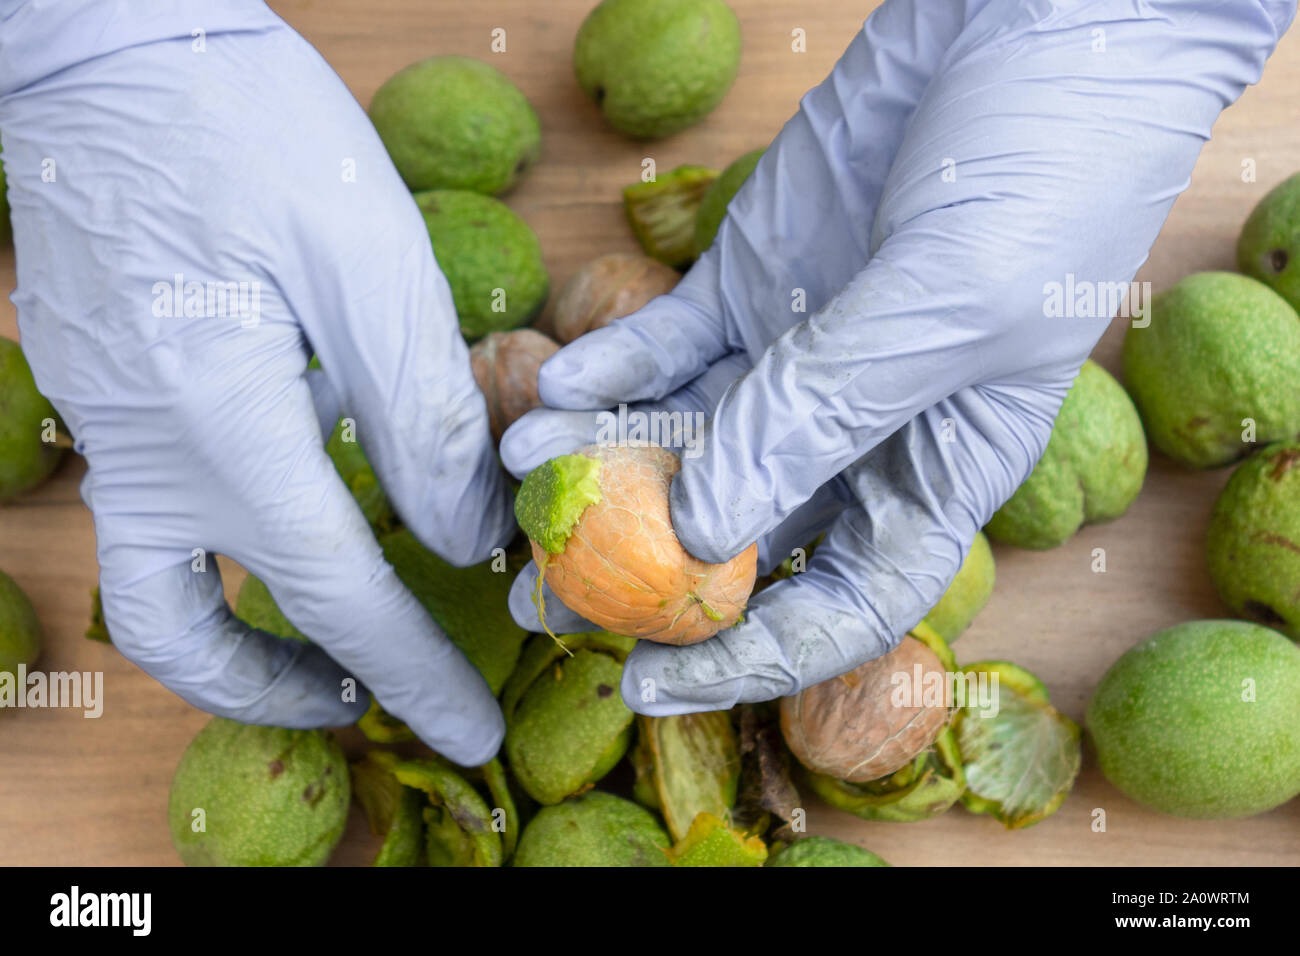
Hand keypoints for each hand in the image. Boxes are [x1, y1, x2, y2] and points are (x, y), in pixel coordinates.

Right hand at [0, 2, 513, 763]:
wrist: (109, 45)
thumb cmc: (244, 125)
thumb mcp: (367, 261)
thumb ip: (419, 414)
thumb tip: (460, 533)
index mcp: (218, 425)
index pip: (334, 594)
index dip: (412, 672)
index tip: (472, 727)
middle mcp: (141, 450)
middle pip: (199, 634)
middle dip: (295, 689)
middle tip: (377, 701)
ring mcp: (103, 425)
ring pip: (152, 590)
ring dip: (235, 644)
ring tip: (326, 647)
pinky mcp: (98, 390)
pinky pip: (153, 512)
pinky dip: (224, 551)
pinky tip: (296, 511)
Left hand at [501, 0, 1295, 713]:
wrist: (1047, 19)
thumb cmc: (1056, 165)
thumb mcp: (950, 304)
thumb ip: (825, 413)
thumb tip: (704, 529)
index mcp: (940, 468)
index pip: (843, 604)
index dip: (748, 657)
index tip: (649, 681)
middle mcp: (862, 428)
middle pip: (739, 530)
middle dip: (636, 569)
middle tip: (539, 592)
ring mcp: (800, 352)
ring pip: (683, 434)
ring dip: (599, 457)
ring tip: (516, 472)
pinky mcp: (754, 280)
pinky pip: (667, 341)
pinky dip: (611, 363)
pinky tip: (556, 383)